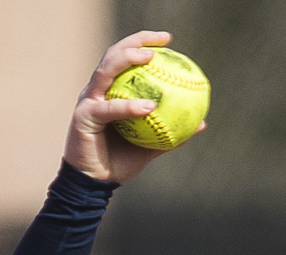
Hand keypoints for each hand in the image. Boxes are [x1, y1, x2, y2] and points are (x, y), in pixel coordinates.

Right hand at [65, 30, 180, 183]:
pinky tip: (149, 106)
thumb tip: (201, 124)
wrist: (95, 183)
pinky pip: (109, 108)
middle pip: (115, 53)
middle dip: (138, 41)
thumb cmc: (119, 162)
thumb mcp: (150, 146)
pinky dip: (129, 106)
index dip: (145, 44)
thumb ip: (171, 133)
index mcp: (111, 90)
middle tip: (163, 41)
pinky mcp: (84, 116)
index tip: (169, 42)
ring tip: (151, 59)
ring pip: (107, 69)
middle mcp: (98, 89)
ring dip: (128, 59)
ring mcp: (88, 100)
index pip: (127, 58)